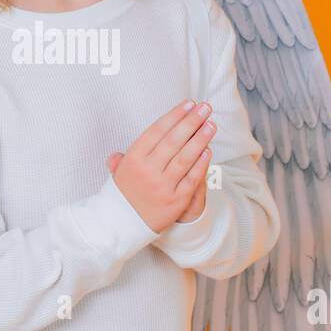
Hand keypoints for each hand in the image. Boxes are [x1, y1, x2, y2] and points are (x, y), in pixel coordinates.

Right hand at [105, 100, 214, 233]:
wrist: (122, 226)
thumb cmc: (124, 194)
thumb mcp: (118, 172)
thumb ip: (123, 157)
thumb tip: (119, 152)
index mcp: (133, 158)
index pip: (157, 130)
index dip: (175, 115)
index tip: (189, 104)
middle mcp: (148, 170)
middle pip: (173, 140)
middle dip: (191, 121)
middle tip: (206, 108)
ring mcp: (162, 186)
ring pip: (185, 157)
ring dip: (200, 139)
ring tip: (211, 125)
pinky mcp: (175, 201)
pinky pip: (191, 179)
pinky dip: (201, 164)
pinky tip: (208, 150)